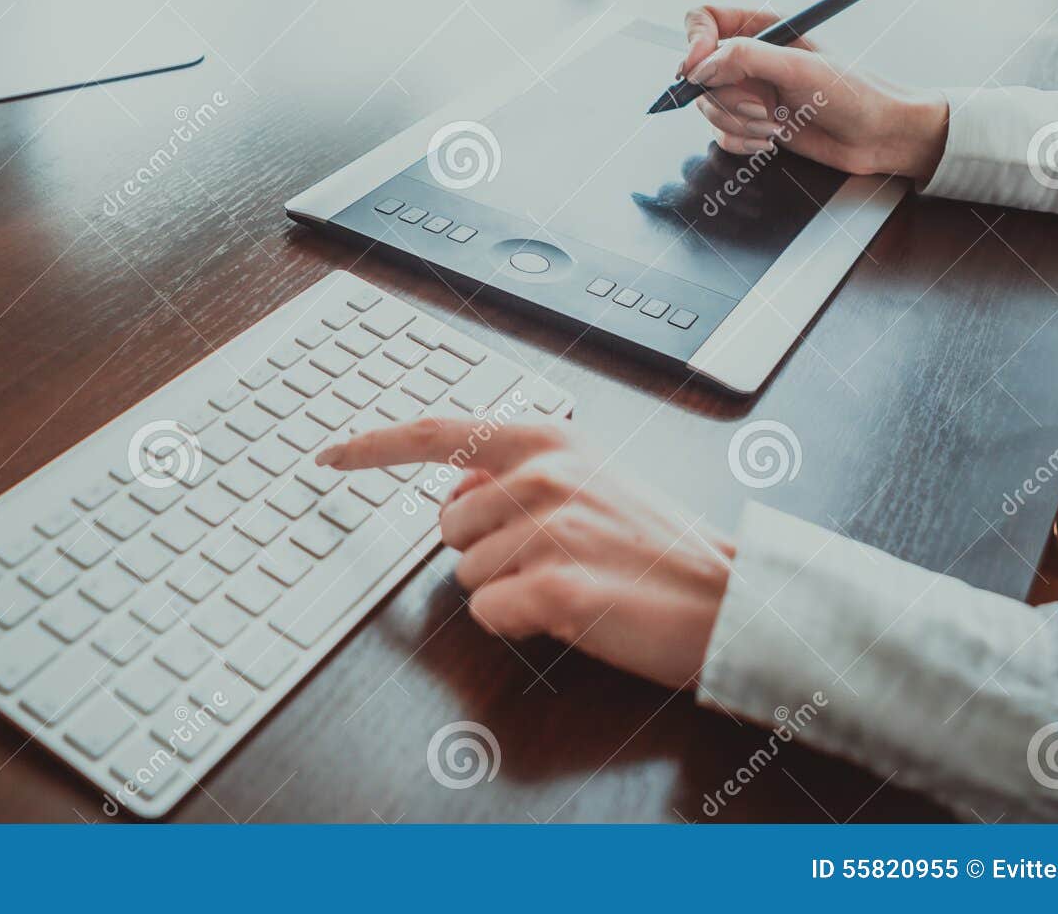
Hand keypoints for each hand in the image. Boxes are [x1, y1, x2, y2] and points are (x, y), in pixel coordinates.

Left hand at [315, 419, 734, 689]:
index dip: (372, 445)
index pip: (434, 432)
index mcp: (545, 439)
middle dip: (485, 550)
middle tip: (553, 557)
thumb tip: (457, 481)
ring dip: (508, 589)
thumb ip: (519, 471)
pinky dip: (519, 624)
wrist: (727, 599)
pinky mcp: (553, 588)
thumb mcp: (590, 479)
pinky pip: (488, 614)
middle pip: (448, 526)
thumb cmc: (657, 546)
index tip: (329, 455)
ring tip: (573, 580)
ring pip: (466, 576)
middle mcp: (540, 475)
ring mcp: (546, 530)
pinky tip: (569, 611)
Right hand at [680, 4, 949, 182]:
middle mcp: (751, 57)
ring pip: (708, 107)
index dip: (693, 44)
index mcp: (763, 28)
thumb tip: (698, 67)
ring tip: (775, 125)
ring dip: (738, 123)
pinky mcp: (752, 121)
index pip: (704, 20)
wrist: (878, 136)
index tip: (695, 70)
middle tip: (762, 108)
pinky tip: (772, 140)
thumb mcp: (799, 68)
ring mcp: (749, 91)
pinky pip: (721, 133)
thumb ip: (746, 59)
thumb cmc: (853, 93)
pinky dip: (742, 141)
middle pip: (701, 73)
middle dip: (727, 99)